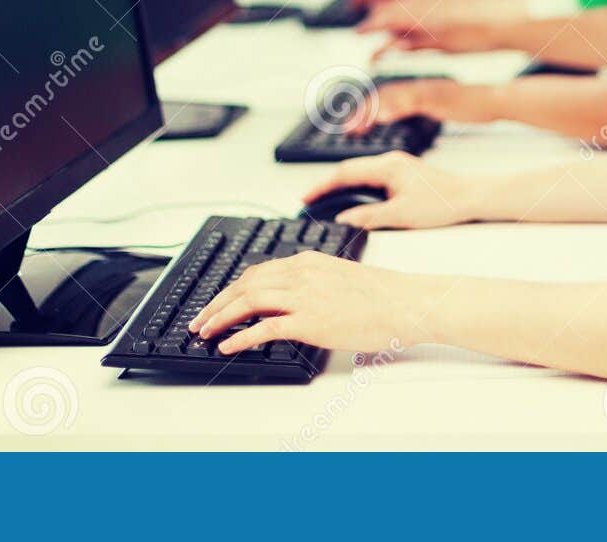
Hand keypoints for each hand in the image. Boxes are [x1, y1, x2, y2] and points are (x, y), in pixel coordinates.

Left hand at [188, 251, 432, 353]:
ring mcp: (305, 296)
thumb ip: (313, 284)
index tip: (218, 301)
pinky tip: (229, 345)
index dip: (231, 288)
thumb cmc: (383, 295)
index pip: (257, 271)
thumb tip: (293, 303)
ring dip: (220, 317)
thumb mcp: (340, 278)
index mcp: (308, 261)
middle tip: (200, 319)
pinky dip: (241, 336)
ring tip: (205, 332)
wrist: (406, 303)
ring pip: (248, 301)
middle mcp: (302, 273)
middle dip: (216, 302)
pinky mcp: (310, 320)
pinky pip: (265, 328)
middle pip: (245, 283)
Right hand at [302, 150, 480, 229]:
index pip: (345, 172)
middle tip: (308, 200)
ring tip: (324, 200)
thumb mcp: (401, 215)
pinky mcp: (402, 174)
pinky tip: (351, 198)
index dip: (322, 185)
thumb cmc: (443, 203)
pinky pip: (370, 176)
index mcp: (388, 166)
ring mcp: (397, 166)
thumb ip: (368, 217)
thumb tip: (343, 219)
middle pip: (349, 169)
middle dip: (327, 184)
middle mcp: (390, 161)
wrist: (469, 197)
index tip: (306, 197)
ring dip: (341, 184)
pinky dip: (355, 186)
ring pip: (359, 172)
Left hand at [347, 79, 498, 131]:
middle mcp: (418, 86)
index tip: (352, 125)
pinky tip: (383, 118)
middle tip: (348, 128)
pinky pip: (411, 101)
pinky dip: (395, 108)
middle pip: (382, 95)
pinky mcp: (436, 96)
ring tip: (358, 126)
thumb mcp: (438, 109)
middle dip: (362, 112)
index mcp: (417, 89)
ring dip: (372, 111)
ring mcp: (426, 89)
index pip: (385, 97)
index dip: (366, 110)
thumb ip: (419, 111)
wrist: (492, 100)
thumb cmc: (469, 106)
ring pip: (391, 96)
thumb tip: (403, 120)